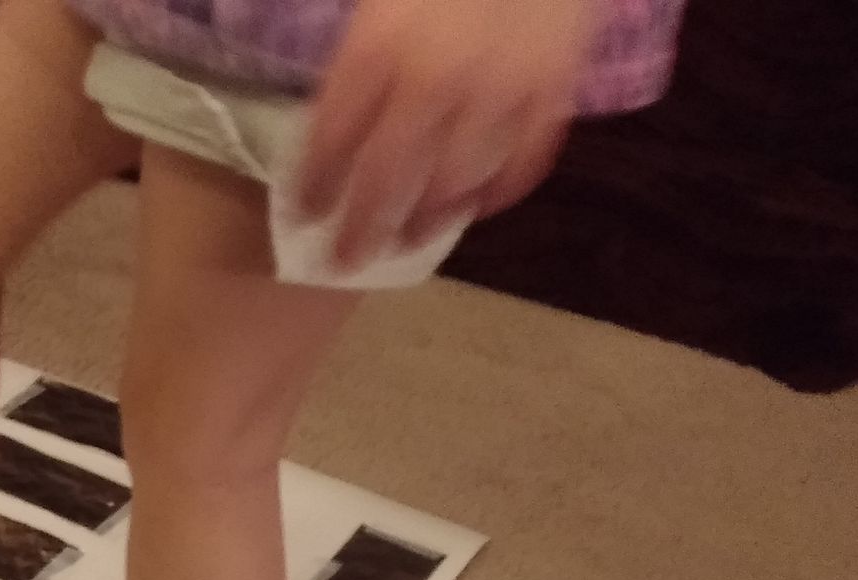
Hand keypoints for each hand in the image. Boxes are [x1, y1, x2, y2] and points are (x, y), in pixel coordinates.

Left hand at [297, 0, 595, 267]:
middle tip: (343, 261)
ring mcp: (501, 89)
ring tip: (404, 242)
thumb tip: (329, 103)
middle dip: (361, 226)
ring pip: (454, 180)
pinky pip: (523, 159)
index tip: (302, 213)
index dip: (315, 183)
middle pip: (388, 177)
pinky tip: (473, 206)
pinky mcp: (555, 89)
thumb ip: (356, 40)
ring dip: (425, 219)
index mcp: (380, 45)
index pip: (333, 138)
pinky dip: (496, 191)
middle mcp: (436, 79)